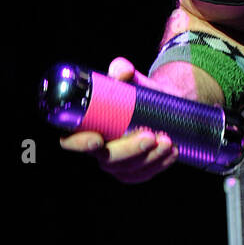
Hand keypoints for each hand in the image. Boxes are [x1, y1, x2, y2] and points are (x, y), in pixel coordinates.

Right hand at [58, 58, 178, 183]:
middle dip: (128, 150)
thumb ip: (122, 71)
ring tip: (167, 141)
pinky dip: (159, 165)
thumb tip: (123, 70)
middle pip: (106, 159)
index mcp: (85, 127)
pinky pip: (143, 174)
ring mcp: (116, 163)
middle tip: (150, 136)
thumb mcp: (130, 79)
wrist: (161, 105)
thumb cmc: (137, 93)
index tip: (98, 139)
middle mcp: (97, 149)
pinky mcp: (134, 171)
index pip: (70, 140)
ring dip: (149, 158)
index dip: (79, 143)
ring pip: (127, 170)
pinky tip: (172, 152)